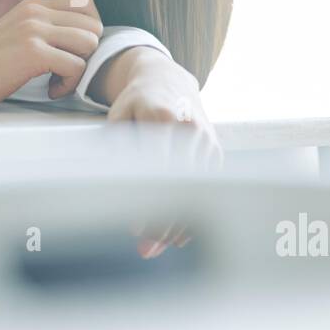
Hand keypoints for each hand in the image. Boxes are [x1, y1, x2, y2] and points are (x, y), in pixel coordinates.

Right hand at [0, 0, 103, 109]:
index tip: (71, 52)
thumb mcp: (15, 33)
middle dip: (86, 53)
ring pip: (90, 43)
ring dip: (79, 68)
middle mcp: (36, 11)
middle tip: (64, 70)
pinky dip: (68, 85)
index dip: (88, 30)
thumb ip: (42, 28)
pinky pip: (76, 67)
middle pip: (94, 25)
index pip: (86, 2)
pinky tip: (49, 90)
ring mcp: (34, 30)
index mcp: (33, 4)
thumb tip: (80, 38)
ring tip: (56, 80)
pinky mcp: (33, 53)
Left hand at [104, 48, 220, 257]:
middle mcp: (189, 128)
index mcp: (162, 117)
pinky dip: (195, 210)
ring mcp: (205, 139)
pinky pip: (208, 187)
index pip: (155, 169)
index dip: (147, 201)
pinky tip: (179, 234)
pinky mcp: (214, 148)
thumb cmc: (136, 103)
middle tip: (145, 249)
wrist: (166, 81)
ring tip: (159, 246)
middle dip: (163, 220)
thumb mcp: (118, 118)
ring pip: (195, 190)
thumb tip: (114, 189)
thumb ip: (117, 150)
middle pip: (178, 185)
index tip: (135, 228)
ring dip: (179, 221)